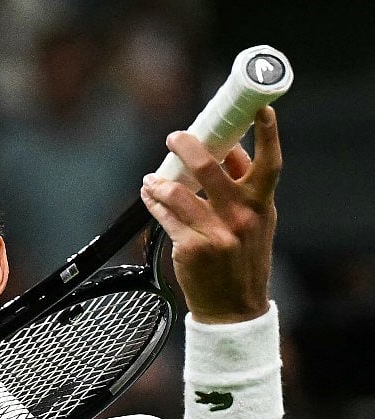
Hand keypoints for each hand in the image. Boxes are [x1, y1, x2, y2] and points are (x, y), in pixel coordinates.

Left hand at [141, 106, 281, 323]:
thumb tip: (230, 148)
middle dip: (188, 146)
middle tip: (174, 136)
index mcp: (262, 205)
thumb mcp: (256, 223)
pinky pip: (165, 215)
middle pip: (211, 168)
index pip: (270, 163)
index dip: (268, 134)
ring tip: (152, 178)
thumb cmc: (242, 260)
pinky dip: (153, 201)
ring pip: (179, 192)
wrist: (234, 308)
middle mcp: (243, 216)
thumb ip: (244, 187)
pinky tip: (149, 195)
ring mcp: (217, 233)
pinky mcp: (193, 248)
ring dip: (161, 180)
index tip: (260, 109)